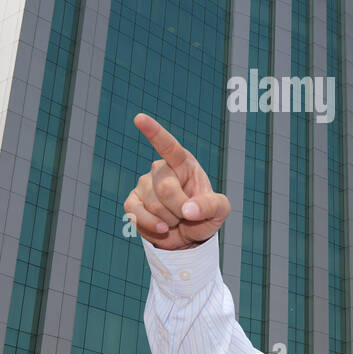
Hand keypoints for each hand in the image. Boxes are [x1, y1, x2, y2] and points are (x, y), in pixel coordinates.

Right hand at [125, 114, 230, 249]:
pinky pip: (136, 214)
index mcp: (183, 163)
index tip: (139, 118)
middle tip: (187, 215)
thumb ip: (210, 206)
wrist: (187, 235)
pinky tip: (162, 228)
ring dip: (169, 220)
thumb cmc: (204, 215)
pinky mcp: (132, 202)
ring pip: (154, 205)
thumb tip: (187, 210)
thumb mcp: (220, 211)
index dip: (154, 132)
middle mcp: (161, 169)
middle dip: (179, 208)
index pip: (168, 146)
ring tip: (175, 220)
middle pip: (165, 188)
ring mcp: (144, 185)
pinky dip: (151, 225)